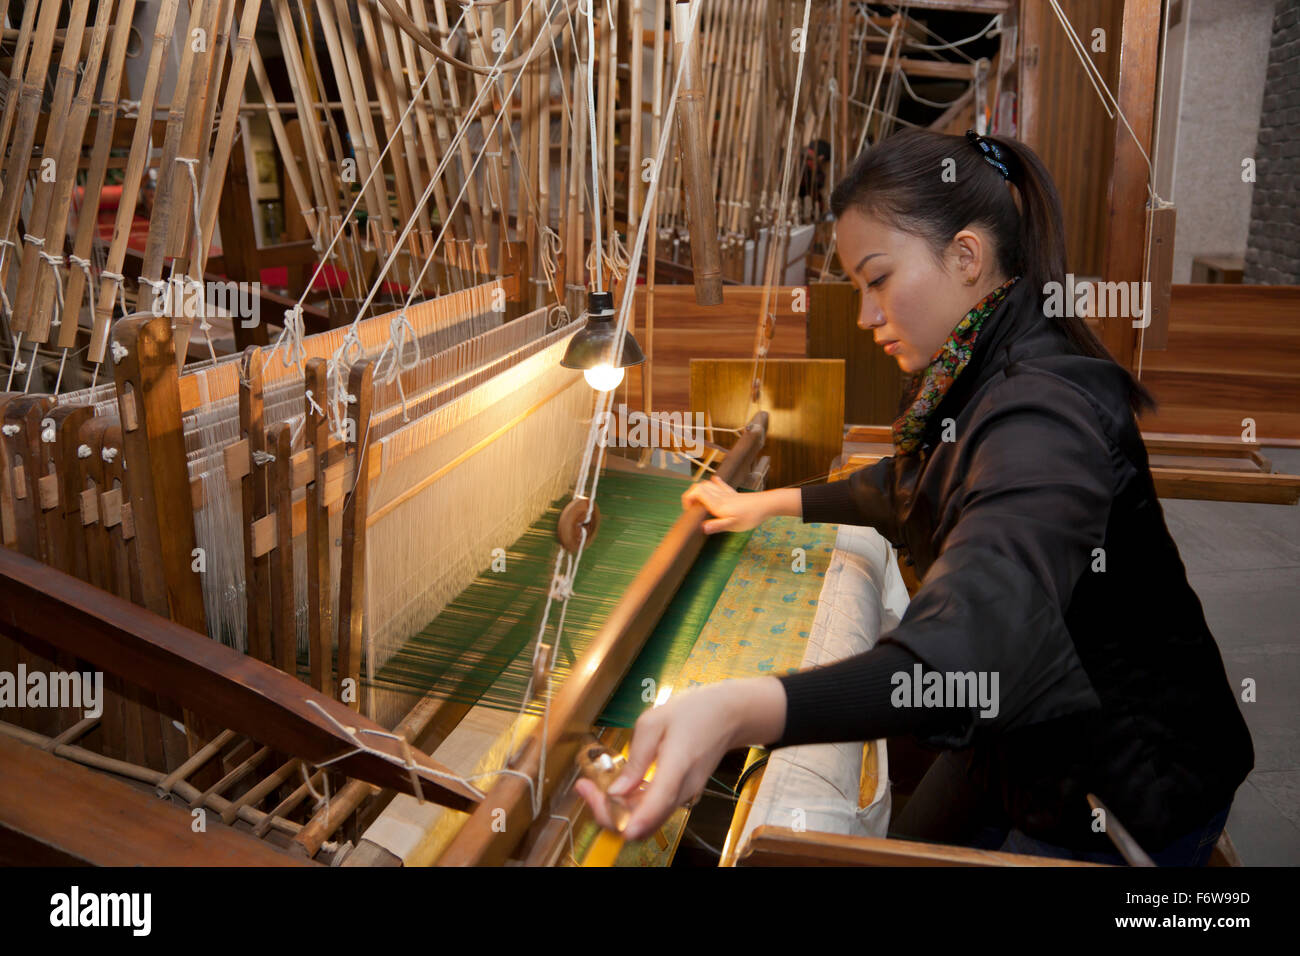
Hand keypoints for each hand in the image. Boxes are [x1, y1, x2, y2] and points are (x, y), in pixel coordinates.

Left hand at [574, 677, 786, 841]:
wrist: (729, 716)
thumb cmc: (693, 712)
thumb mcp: (656, 721)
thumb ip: (636, 757)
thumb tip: (616, 791)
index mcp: (677, 768)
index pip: (652, 808)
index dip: (625, 821)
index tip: (600, 807)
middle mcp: (682, 791)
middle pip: (642, 823)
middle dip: (608, 813)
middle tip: (585, 787)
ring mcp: (683, 797)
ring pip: (645, 821)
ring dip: (616, 811)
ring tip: (593, 785)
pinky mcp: (680, 796)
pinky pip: (652, 811)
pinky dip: (629, 806)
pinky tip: (616, 787)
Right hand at [681, 476, 768, 533]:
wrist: (767, 505)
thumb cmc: (750, 516)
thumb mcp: (733, 525)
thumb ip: (717, 526)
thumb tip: (702, 528)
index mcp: (717, 503)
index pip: (696, 491)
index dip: (687, 498)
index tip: (688, 510)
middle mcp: (719, 496)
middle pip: (699, 487)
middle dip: (691, 495)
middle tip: (692, 509)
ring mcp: (727, 493)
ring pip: (708, 485)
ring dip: (700, 490)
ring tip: (699, 502)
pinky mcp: (733, 493)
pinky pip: (721, 485)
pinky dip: (714, 483)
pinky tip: (714, 480)